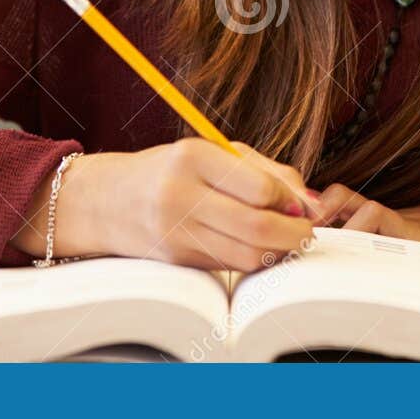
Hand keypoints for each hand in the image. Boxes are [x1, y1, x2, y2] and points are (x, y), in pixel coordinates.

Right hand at [15, 140, 316, 271]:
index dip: (289, 200)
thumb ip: (268, 171)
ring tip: (286, 238)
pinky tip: (257, 246)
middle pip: (256, 227)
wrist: (108, 200)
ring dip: (277, 251)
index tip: (298, 203)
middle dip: (294, 234)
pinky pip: (230, 264)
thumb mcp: (215, 153)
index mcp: (192, 157)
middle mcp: (180, 195)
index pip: (259, 188)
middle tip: (307, 232)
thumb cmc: (173, 170)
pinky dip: (253, 258)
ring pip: (247, 254)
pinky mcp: (177, 260)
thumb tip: (312, 203)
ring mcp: (175, 232)